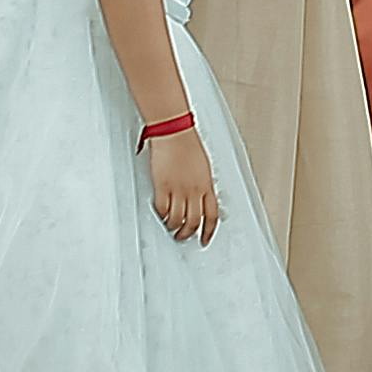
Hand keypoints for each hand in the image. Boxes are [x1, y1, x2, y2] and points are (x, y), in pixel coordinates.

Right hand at [144, 126, 221, 241]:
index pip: (212, 216)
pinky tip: (160, 215)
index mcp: (207, 185)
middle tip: (182, 236)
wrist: (175, 132)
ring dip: (173, 227)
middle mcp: (195, 190)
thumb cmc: (188, 144)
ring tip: (169, 228)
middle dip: (188, 233)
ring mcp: (179, 189)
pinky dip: (161, 215)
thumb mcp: (203, 166)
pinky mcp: (163, 186)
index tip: (204, 239)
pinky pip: (162, 208)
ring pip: (177, 219)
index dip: (209, 231)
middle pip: (193, 221)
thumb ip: (202, 184)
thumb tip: (201, 196)